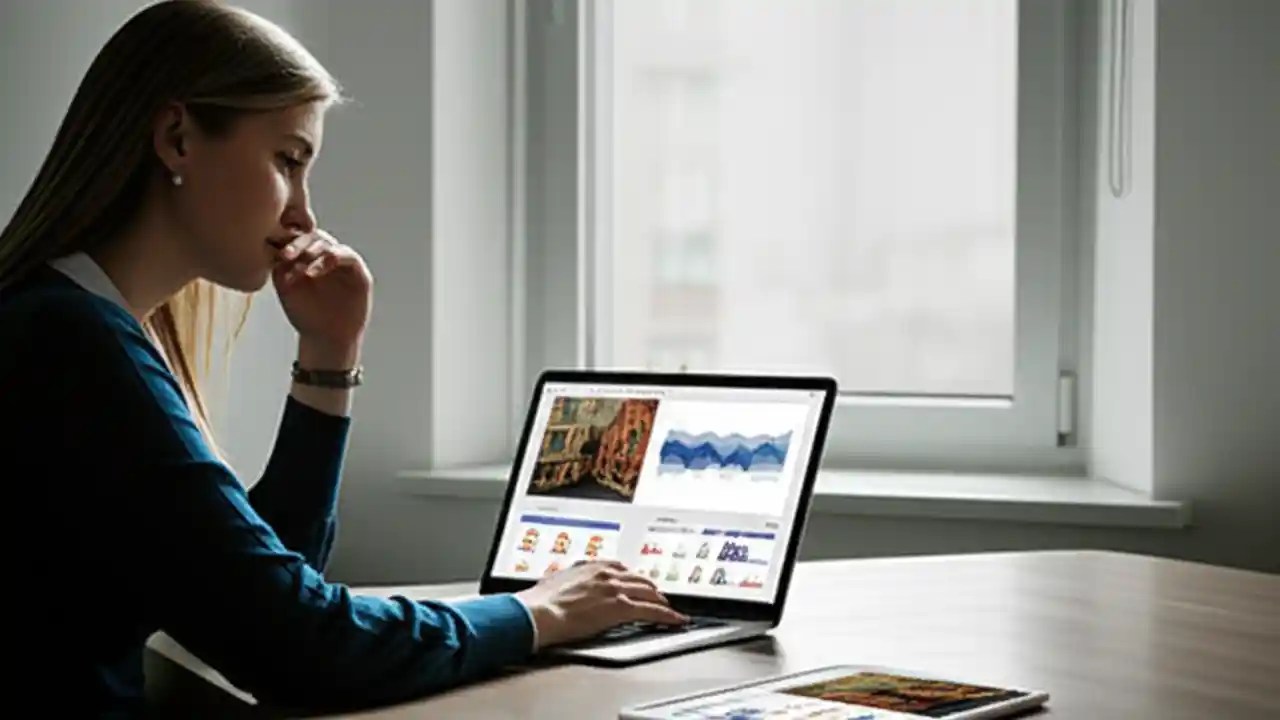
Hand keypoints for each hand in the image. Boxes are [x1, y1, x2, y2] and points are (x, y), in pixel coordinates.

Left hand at [273, 229, 372, 358]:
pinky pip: (348, 256)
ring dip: (314, 250)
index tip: (273, 250)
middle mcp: (325, 255)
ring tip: (302, 268)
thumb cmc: (305, 314)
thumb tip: (273, 244)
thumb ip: (280, 265)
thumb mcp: (285, 287)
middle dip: (298, 243)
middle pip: (312, 235)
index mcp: (306, 256)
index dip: (285, 239)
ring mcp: (342, 262)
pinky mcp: (358, 272)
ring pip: (329, 243)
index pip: (297, 236)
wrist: (325, 338)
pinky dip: (333, 257)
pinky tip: (315, 271)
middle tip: (286, 255)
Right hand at [515, 560, 688, 649]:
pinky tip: (676, 620)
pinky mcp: (620, 608)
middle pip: (638, 579)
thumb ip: (565, 581)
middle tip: (657, 596)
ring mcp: (615, 589)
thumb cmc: (538, 603)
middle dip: (650, 588)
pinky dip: (667, 615)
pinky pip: (651, 611)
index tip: (636, 582)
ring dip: (661, 601)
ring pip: (649, 593)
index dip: (632, 577)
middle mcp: (605, 573)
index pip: (620, 568)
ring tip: (669, 608)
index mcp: (590, 566)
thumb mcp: (553, 583)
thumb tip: (561, 585)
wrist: (538, 614)